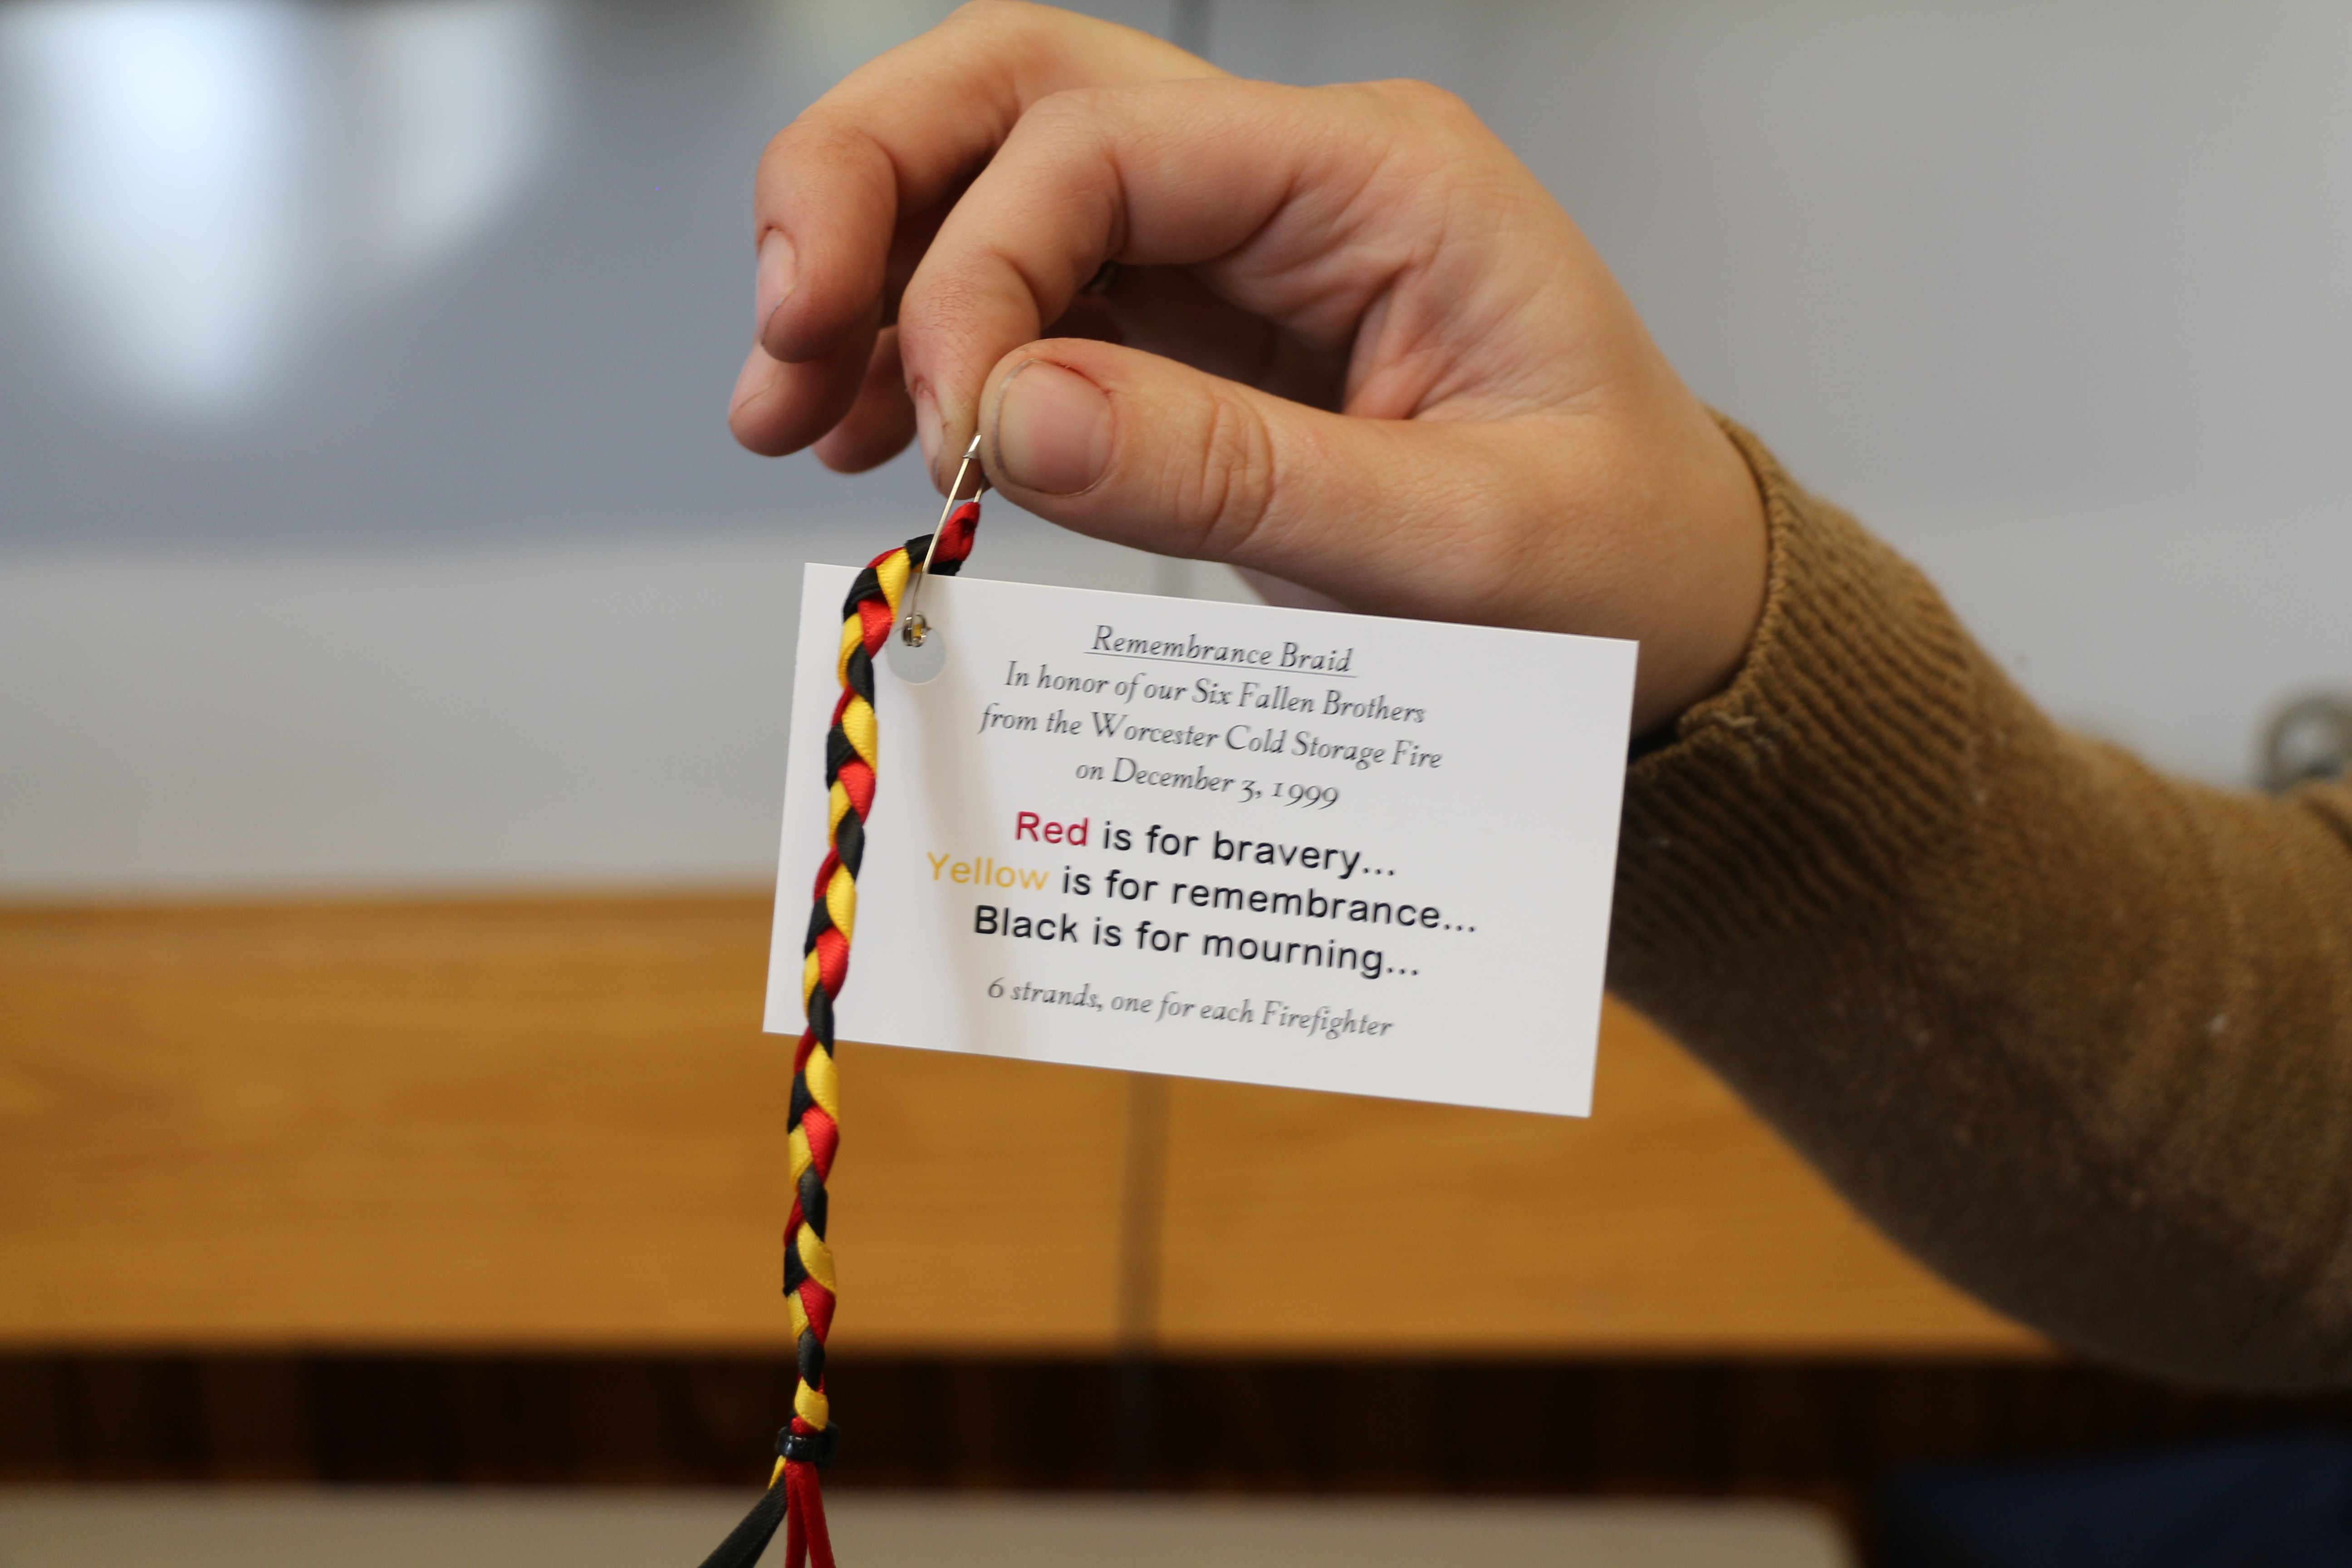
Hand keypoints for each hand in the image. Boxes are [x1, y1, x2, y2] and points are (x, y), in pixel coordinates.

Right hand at [729, 1, 1765, 734]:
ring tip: (783, 411)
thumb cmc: (1614, 563)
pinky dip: (920, 356)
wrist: (1667, 610)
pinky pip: (1020, 301)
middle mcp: (1287, 178)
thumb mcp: (1463, 544)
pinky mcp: (1189, 332)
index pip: (1104, 141)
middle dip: (867, 192)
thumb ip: (1238, 477)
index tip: (945, 433)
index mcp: (1379, 179)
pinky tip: (860, 436)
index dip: (979, 270)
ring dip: (865, 273)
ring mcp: (1228, 248)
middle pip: (1016, 88)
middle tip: (780, 332)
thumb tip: (1013, 420)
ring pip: (990, 180)